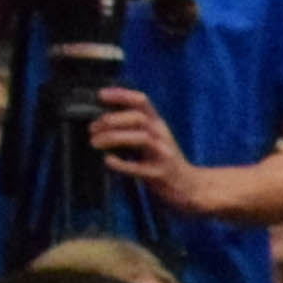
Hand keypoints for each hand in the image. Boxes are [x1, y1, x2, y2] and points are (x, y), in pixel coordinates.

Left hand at [87, 83, 194, 198]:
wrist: (189, 187)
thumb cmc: (164, 162)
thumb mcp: (154, 138)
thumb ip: (135, 127)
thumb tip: (103, 118)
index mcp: (158, 124)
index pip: (142, 101)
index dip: (121, 95)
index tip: (101, 95)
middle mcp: (162, 135)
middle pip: (138, 117)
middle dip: (111, 120)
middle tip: (92, 128)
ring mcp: (163, 154)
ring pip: (140, 137)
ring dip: (113, 137)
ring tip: (95, 142)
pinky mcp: (159, 174)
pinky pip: (139, 167)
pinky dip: (121, 163)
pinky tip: (108, 160)